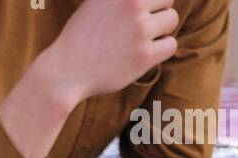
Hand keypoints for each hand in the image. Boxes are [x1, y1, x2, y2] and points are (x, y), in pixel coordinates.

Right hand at [44, 0, 178, 104]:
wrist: (66, 71)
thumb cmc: (81, 36)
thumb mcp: (96, 2)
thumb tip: (143, 0)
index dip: (151, 1)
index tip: (142, 13)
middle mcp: (132, 4)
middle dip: (158, 12)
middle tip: (141, 27)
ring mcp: (139, 30)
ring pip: (171, 20)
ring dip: (161, 30)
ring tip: (142, 40)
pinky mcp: (144, 56)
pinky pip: (170, 45)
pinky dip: (162, 49)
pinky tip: (145, 53)